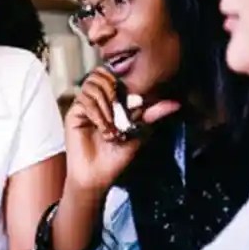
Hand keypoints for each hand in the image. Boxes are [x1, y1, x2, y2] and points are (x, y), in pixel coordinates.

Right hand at [65, 67, 179, 192]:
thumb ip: (152, 115)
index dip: (122, 81)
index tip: (133, 101)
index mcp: (111, 100)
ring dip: (106, 104)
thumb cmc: (116, 157)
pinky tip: (103, 128)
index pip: (114, 75)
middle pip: (101, 74)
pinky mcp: (74, 114)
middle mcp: (96, 99)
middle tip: (120, 112)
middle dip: (114, 90)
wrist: (98, 175)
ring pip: (93, 85)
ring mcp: (84, 106)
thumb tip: (175, 103)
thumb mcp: (138, 132)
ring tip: (111, 125)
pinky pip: (85, 101)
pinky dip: (98, 113)